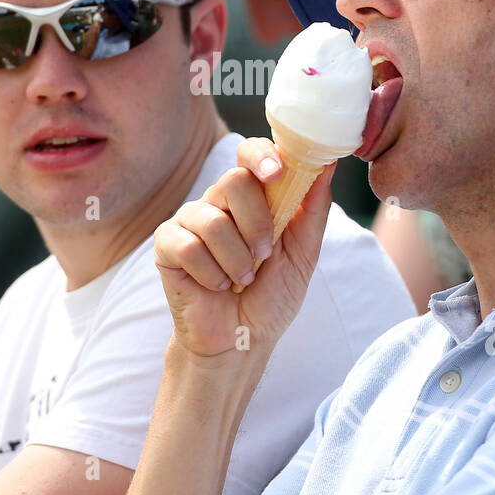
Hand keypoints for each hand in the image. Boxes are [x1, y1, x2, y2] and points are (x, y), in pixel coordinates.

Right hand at [153, 137, 334, 359]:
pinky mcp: (167, 245)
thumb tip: (327, 165)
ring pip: (212, 219)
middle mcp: (219, 202)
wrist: (240, 340)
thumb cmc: (271, 297)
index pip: (251, 154)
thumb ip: (313, 211)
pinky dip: (210, 273)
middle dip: (257, 223)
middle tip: (264, 255)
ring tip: (242, 279)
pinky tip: (216, 286)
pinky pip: (188, 246)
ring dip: (236, 259)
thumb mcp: (303, 255)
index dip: (262, 156)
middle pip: (234, 180)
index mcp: (252, 197)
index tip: (277, 174)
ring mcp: (190, 221)